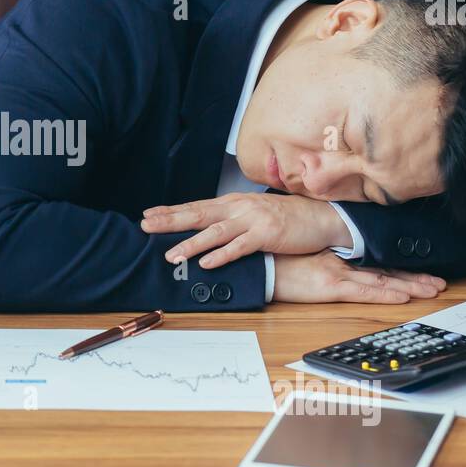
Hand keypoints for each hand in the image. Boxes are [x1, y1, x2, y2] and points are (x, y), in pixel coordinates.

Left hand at [141, 192, 351, 268]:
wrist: (320, 216)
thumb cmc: (285, 217)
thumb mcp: (253, 214)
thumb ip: (230, 220)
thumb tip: (205, 230)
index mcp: (233, 203)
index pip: (196, 206)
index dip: (171, 211)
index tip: (147, 215)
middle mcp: (239, 208)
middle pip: (198, 214)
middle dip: (170, 221)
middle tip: (145, 226)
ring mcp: (253, 220)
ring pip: (215, 232)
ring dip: (192, 244)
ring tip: (172, 254)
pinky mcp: (267, 234)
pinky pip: (240, 246)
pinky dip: (222, 255)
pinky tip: (207, 263)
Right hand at [274, 250, 445, 303]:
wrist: (258, 264)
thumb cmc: (273, 262)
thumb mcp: (301, 258)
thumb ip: (319, 261)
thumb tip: (331, 266)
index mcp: (335, 256)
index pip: (374, 262)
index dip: (399, 267)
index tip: (419, 271)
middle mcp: (341, 262)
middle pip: (385, 270)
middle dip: (414, 277)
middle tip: (438, 282)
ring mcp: (337, 272)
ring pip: (382, 280)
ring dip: (410, 285)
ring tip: (433, 289)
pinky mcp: (329, 285)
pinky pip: (364, 292)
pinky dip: (386, 294)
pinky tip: (404, 296)